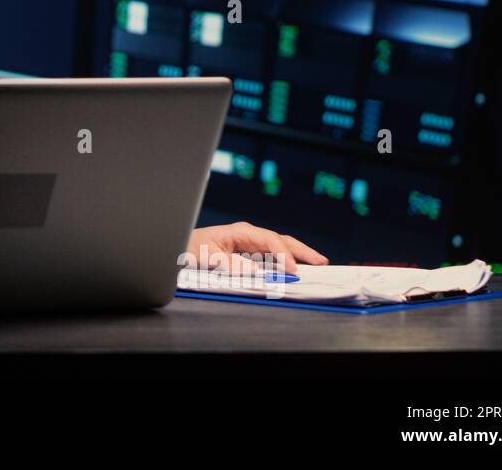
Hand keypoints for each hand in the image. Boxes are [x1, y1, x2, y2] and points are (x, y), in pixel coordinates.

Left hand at [183, 222, 328, 274]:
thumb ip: (232, 264)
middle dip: (301, 250)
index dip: (283, 254)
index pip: (269, 239)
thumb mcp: (208, 258)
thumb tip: (257, 269)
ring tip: (317, 264)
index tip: (293, 269)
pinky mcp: (249, 255)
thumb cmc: (190, 249)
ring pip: (279, 249)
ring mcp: (250, 245)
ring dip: (297, 256)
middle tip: (321, 261)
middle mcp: (248, 236)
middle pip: (280, 241)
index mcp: (240, 231)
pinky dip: (285, 263)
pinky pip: (271, 258)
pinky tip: (296, 270)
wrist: (179, 249)